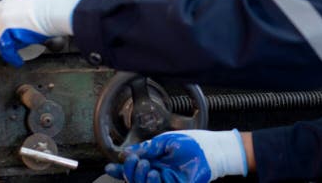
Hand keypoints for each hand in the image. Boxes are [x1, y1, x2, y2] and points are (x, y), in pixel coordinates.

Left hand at [0, 0, 92, 66]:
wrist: (54, 10)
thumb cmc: (52, 7)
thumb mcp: (36, 4)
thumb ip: (32, 10)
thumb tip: (38, 19)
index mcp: (10, 1)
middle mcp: (3, 10)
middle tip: (2, 45)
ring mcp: (2, 21)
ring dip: (1, 47)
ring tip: (11, 53)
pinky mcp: (6, 33)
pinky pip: (5, 50)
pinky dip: (11, 57)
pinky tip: (17, 61)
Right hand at [105, 129, 247, 182]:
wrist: (212, 149)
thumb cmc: (192, 144)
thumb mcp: (165, 142)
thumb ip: (147, 148)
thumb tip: (128, 153)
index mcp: (154, 162)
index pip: (133, 169)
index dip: (120, 170)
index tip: (110, 167)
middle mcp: (158, 174)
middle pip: (135, 180)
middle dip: (129, 172)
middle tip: (134, 161)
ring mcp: (166, 182)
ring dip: (139, 177)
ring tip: (145, 166)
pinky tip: (154, 173)